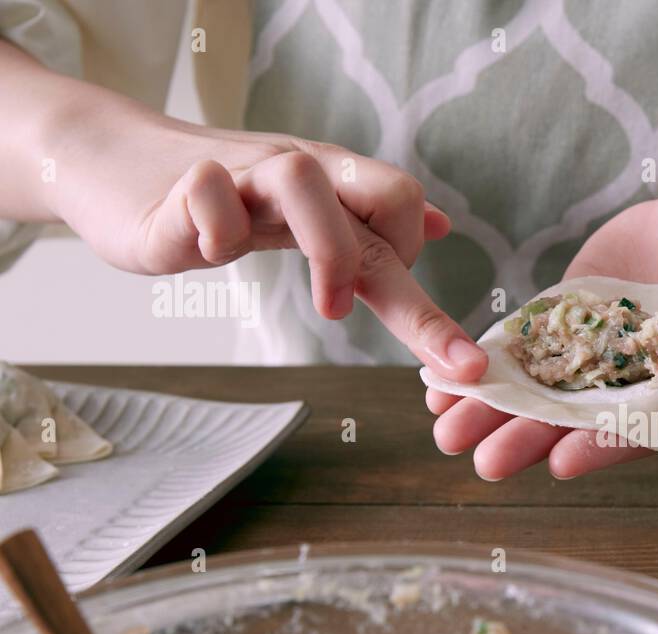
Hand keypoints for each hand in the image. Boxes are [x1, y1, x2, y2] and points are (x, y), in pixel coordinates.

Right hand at [21, 61, 484, 380]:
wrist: (113, 161)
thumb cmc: (220, 199)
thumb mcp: (304, 214)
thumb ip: (368, 227)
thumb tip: (440, 228)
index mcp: (338, 188)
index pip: (408, 226)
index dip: (438, 302)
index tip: (464, 367)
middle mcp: (304, 173)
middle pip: (387, 196)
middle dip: (418, 296)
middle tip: (436, 359)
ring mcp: (244, 174)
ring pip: (304, 180)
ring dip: (328, 250)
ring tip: (328, 306)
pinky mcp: (183, 184)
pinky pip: (210, 195)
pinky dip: (216, 231)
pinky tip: (208, 251)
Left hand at [427, 182, 657, 478]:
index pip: (651, 425)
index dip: (609, 443)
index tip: (564, 458)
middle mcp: (639, 382)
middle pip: (582, 420)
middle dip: (532, 439)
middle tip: (482, 461)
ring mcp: (597, 357)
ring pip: (542, 394)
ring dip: (495, 415)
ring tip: (446, 429)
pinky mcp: (565, 327)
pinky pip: (522, 355)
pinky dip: (484, 370)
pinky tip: (439, 384)